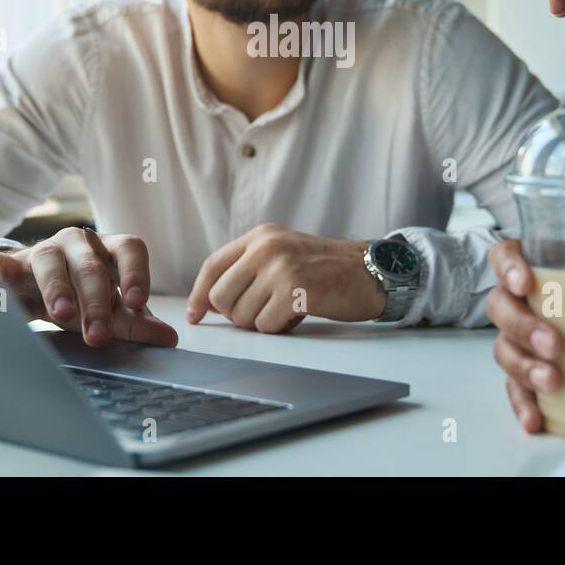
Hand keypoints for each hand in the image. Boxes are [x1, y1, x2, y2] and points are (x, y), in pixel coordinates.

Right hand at [0, 227, 177, 347]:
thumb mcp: (108, 311)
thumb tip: (169, 338)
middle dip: (96, 300)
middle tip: (99, 334)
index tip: (137, 302)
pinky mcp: (7, 263)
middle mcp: (77, 244)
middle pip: (90, 263)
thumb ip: (135, 323)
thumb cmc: (79, 296)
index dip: (135, 272)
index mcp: (108, 249)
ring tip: (62, 314)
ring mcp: (42, 250)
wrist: (29, 288)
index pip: (130, 248)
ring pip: (50, 258)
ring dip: (57, 287)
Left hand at [186, 223, 385, 332]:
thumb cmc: (327, 269)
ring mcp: (280, 267)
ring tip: (287, 308)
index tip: (195, 315)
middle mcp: (266, 247)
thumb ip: (250, 268)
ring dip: (262, 322)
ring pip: (242, 316)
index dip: (198, 294)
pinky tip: (299, 313)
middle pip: (220, 296)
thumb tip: (211, 301)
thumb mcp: (284, 253)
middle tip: (262, 312)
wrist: (369, 271)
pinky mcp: (295, 290)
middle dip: (235, 315)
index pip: (213, 265)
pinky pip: (266, 325)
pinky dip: (280, 328)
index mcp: (260, 236)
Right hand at [487, 238, 564, 433]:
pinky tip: (536, 418)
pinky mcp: (524, 367)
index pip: (505, 256)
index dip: (508, 268)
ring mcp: (516, 335)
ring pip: (503, 348)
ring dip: (524, 368)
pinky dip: (523, 403)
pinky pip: (514, 386)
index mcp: (536, 264)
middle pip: (501, 307)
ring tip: (553, 382)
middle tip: (555, 345)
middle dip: (523, 328)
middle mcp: (518, 299)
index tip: (526, 284)